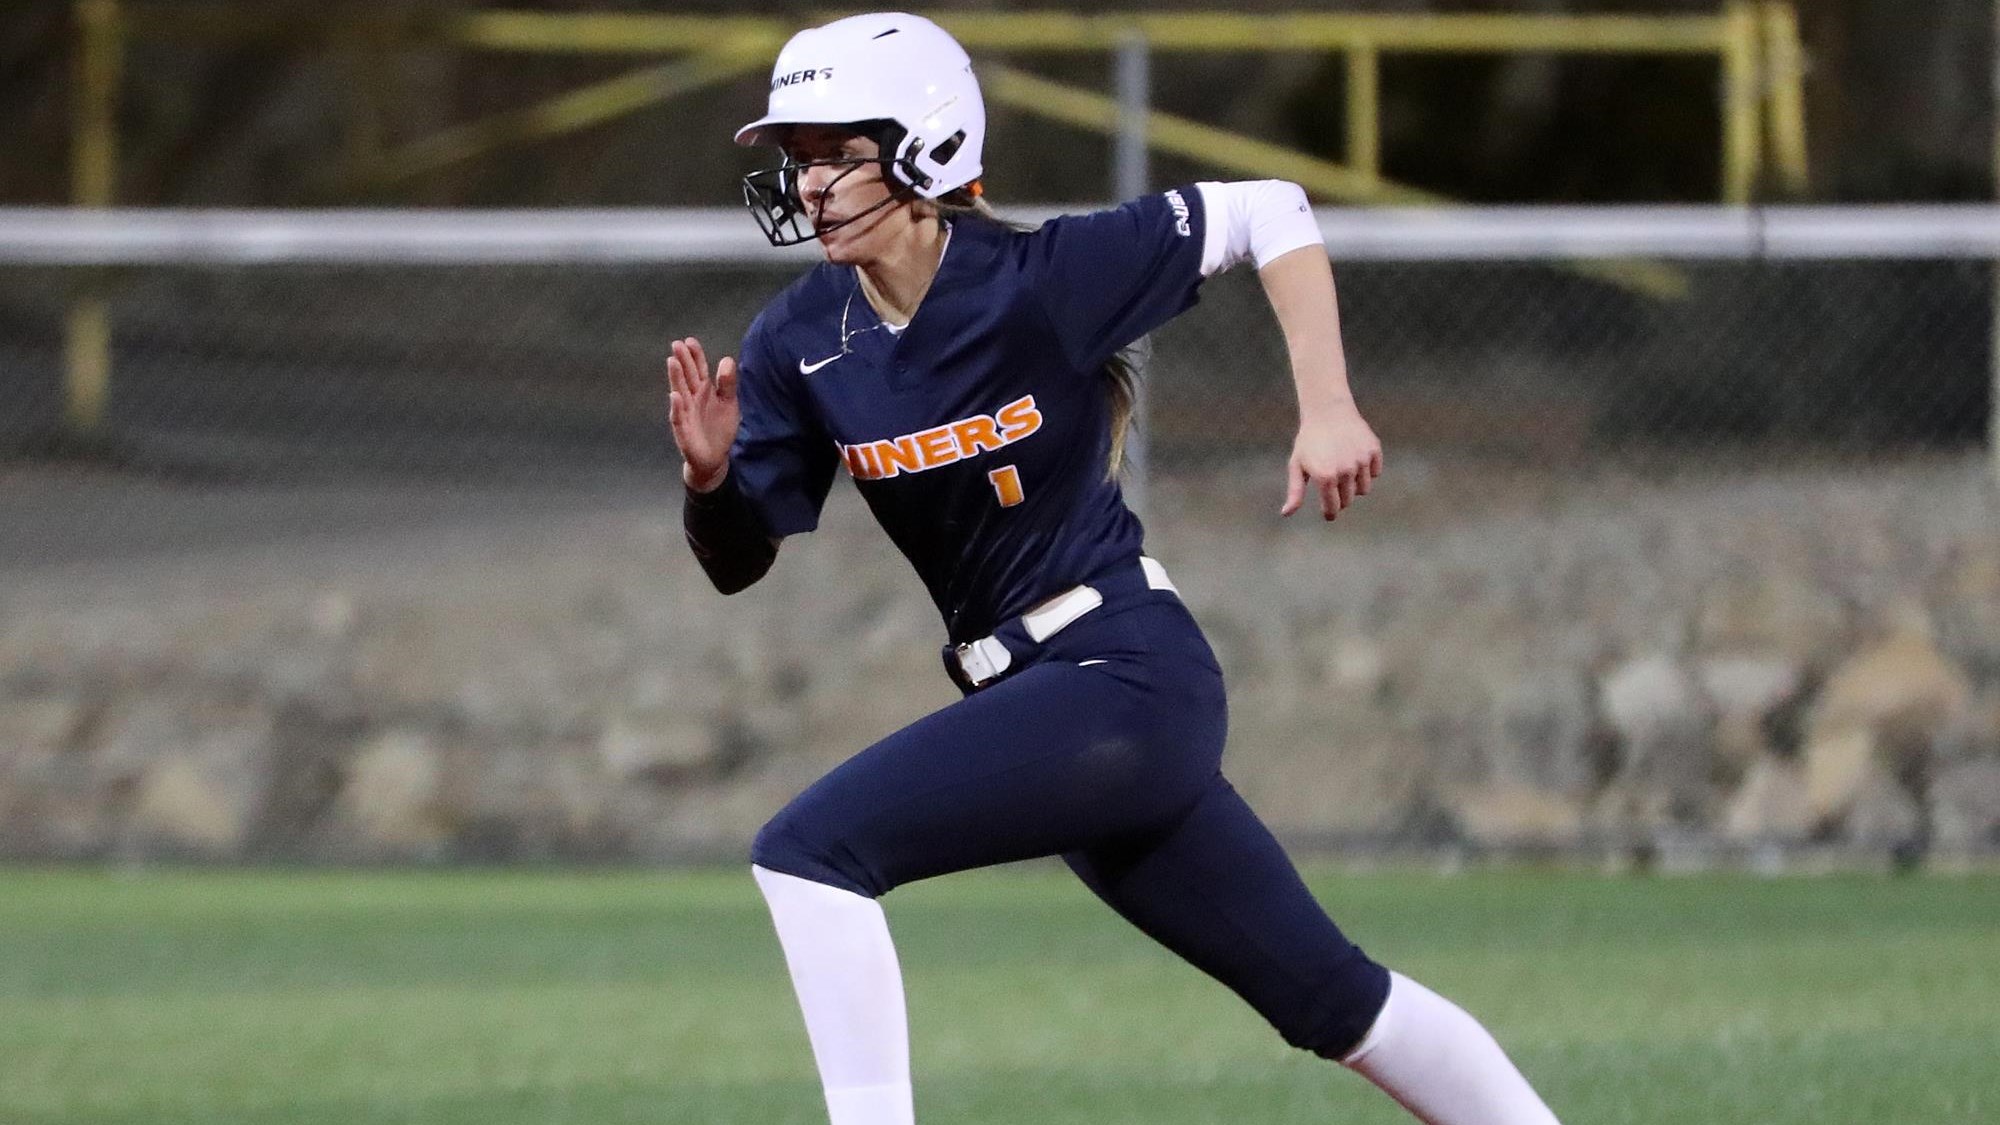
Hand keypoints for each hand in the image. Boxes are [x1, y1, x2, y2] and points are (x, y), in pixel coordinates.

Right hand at [665, 336, 739, 491]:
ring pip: (679, 392)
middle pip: (687, 377)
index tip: (690, 341)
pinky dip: (676, 407)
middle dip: (682, 361)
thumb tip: (727, 359)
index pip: (698, 369)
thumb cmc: (719, 428)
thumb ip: (727, 383)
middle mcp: (692, 399)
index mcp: (704, 391)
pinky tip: (675, 396)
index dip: (694, 356)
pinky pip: (678, 417)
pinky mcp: (683, 430)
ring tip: (672, 361)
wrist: (714, 457)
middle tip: (676, 344)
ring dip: (675, 377)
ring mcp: (686, 413)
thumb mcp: (729, 403)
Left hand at [1281, 403, 1381, 519]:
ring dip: (1354, 486)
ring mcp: (1362, 460)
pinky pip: (1375, 472)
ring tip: (1343, 471)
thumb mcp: (1297, 465)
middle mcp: (1346, 470)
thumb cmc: (1309, 441)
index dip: (1330, 513)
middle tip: (1332, 484)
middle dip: (1340, 498)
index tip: (1329, 513)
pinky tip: (1355, 459)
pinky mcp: (1374, 450)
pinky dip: (1367, 471)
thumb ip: (1295, 492)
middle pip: (1348, 500)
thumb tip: (1286, 514)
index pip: (1333, 508)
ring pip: (1364, 489)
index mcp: (1325, 477)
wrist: (1327, 410)